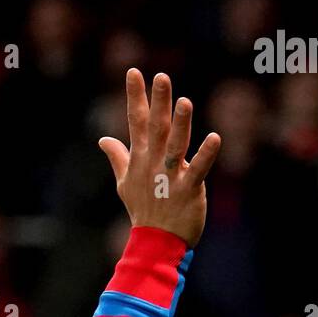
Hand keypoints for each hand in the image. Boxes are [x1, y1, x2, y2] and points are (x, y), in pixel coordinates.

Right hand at [99, 69, 220, 246]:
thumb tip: (103, 140)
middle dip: (158, 103)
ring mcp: (170, 177)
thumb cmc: (142, 211)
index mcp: (140, 159)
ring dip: (181, 124)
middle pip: (156, 128)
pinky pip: (197, 170)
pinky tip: (215, 137)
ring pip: (176, 146)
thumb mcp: (125, 184)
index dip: (135, 97)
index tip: (133, 72)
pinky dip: (205, 154)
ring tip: (185, 101)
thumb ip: (117, 157)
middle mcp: (154, 164)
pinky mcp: (188, 190)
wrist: (155, 244)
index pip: (135, 122)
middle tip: (161, 76)